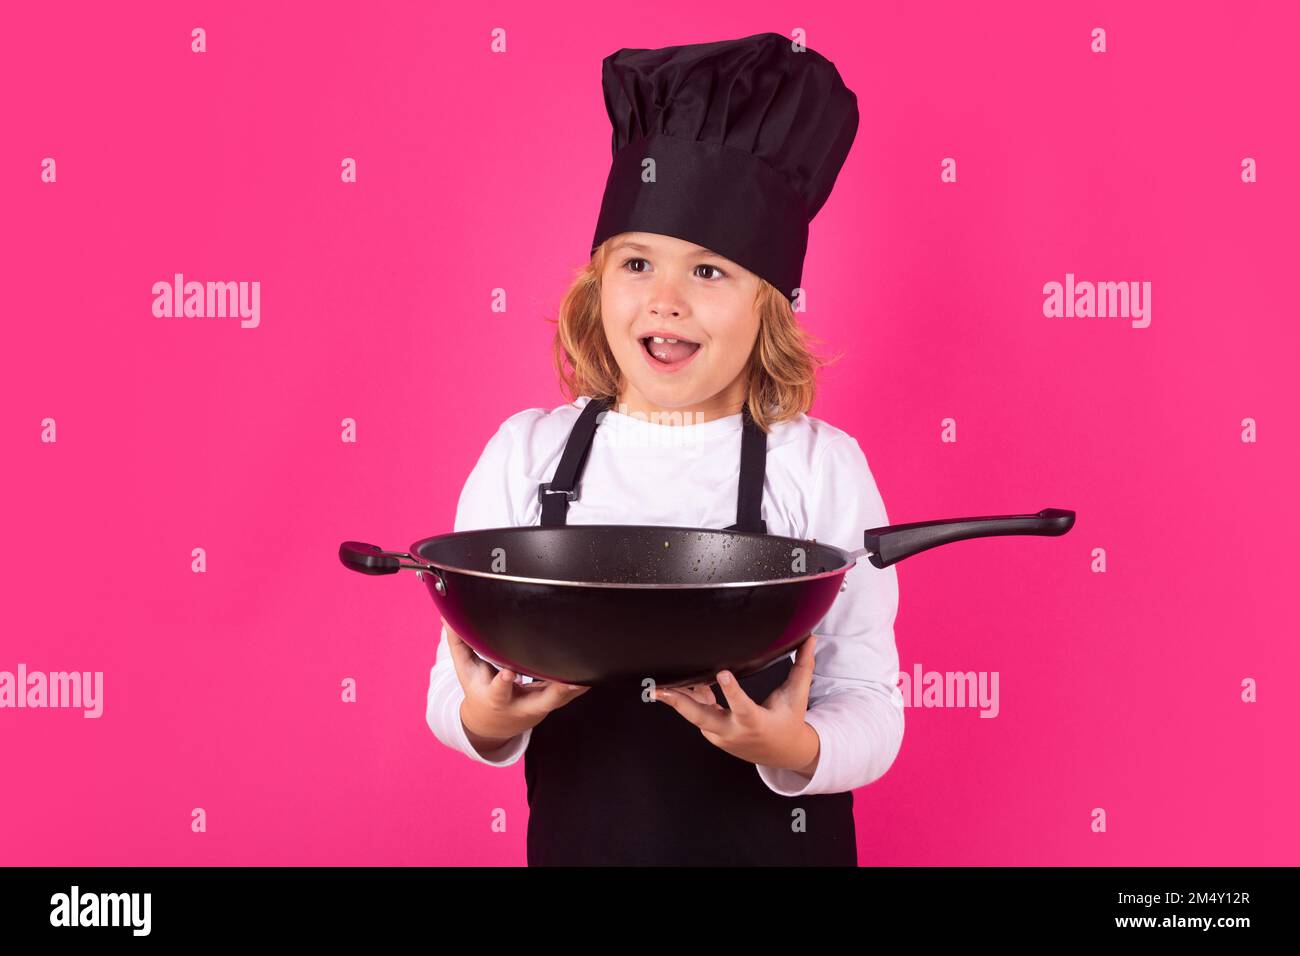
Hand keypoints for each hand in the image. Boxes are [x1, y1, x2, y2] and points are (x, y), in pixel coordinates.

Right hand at [444, 621, 589, 747]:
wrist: (493, 723)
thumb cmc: (480, 688)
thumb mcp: (466, 671)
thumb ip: (459, 643)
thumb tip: (446, 614)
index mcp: (496, 697)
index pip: (499, 690)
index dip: (503, 682)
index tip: (508, 672)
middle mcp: (521, 705)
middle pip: (541, 699)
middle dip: (556, 691)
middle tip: (570, 681)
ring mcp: (541, 705)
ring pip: (562, 697)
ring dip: (576, 687)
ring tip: (591, 673)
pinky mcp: (554, 701)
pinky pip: (571, 692)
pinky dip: (582, 682)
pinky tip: (597, 669)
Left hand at [652, 634, 821, 776]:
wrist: (782, 753)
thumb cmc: (789, 720)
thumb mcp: (797, 696)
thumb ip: (803, 666)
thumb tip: (811, 638)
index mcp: (756, 722)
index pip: (742, 707)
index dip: (732, 692)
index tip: (723, 673)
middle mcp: (734, 731)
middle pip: (702, 717)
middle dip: (679, 703)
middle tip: (660, 691)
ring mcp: (720, 734)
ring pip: (695, 714)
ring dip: (677, 698)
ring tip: (657, 683)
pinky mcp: (712, 732)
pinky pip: (697, 711)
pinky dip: (687, 696)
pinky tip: (676, 680)